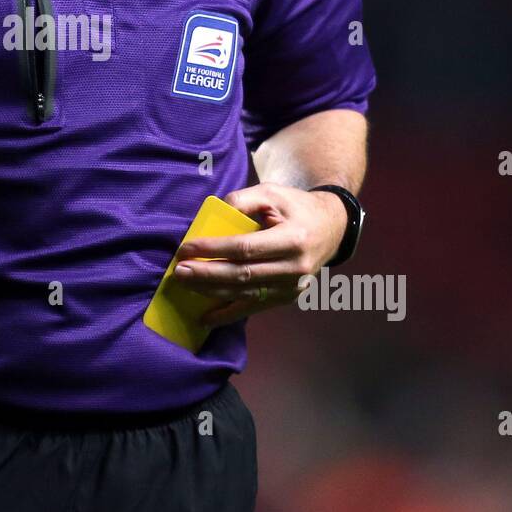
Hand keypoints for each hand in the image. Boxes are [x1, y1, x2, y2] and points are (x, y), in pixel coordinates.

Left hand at [171, 182, 347, 330]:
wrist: (331, 229)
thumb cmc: (296, 207)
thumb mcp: (273, 193)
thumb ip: (243, 200)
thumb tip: (212, 214)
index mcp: (293, 239)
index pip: (245, 248)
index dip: (213, 250)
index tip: (186, 249)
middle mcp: (294, 268)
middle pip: (242, 274)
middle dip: (206, 274)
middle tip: (180, 271)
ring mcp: (291, 287)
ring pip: (245, 294)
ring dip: (211, 292)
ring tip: (185, 285)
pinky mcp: (286, 298)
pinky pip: (253, 307)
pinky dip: (228, 314)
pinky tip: (206, 318)